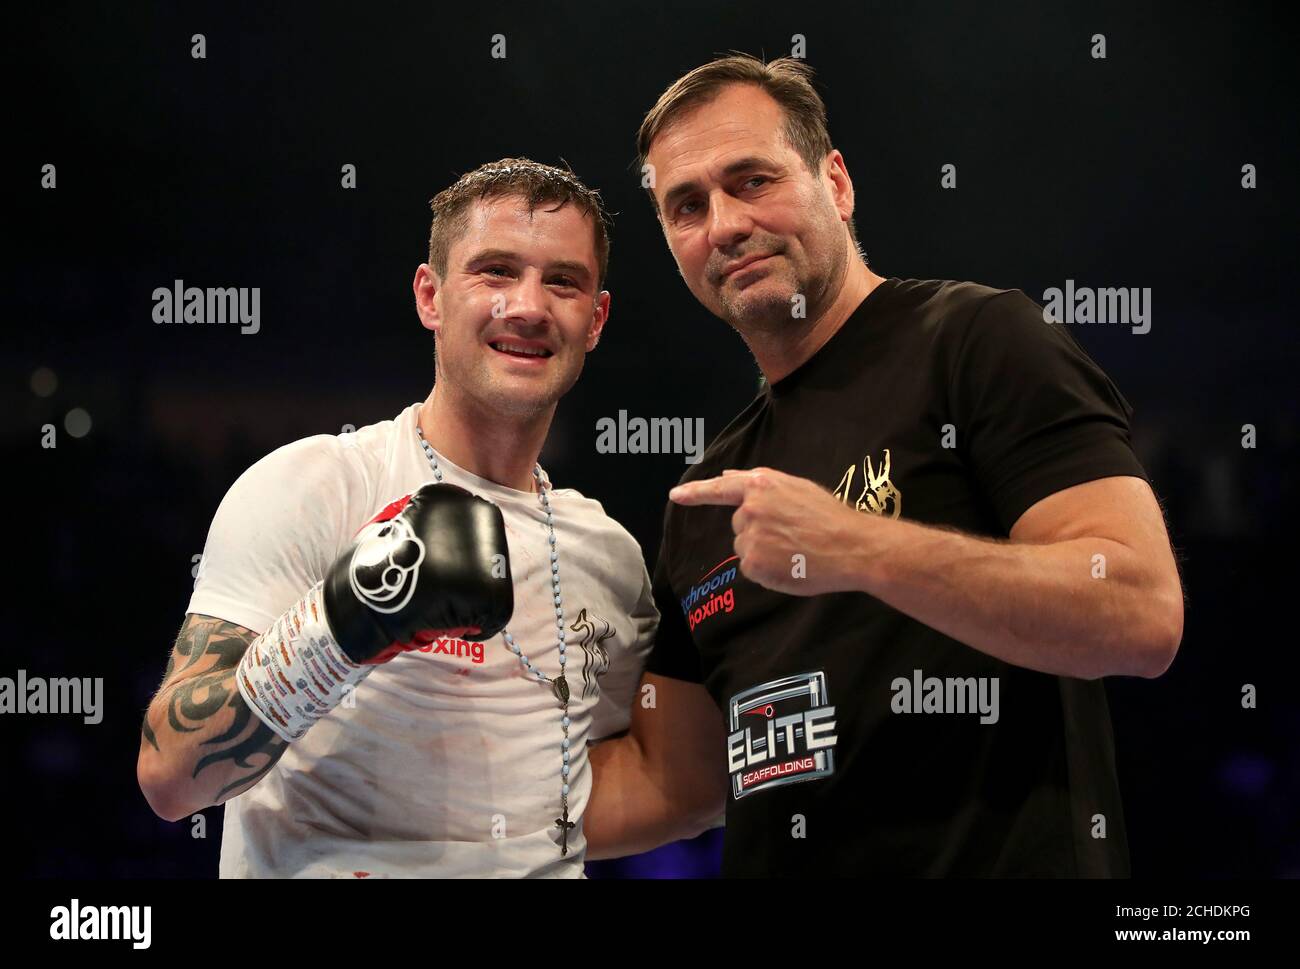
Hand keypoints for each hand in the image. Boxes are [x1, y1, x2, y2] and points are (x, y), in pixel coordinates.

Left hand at [669, 467, 874, 595]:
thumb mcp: (796, 487)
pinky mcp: (753, 564)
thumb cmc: (829, 516)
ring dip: (763, 551)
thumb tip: (727, 476)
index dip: (696, 492)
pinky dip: (767, 570)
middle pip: (739, 524)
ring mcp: (750, 537)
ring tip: (795, 549)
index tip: (675, 496)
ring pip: (745, 548)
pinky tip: (791, 564)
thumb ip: (759, 482)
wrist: (851, 546)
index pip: (721, 488)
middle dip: (759, 529)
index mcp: (761, 485)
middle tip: (792, 534)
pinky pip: (752, 568)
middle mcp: (750, 509)